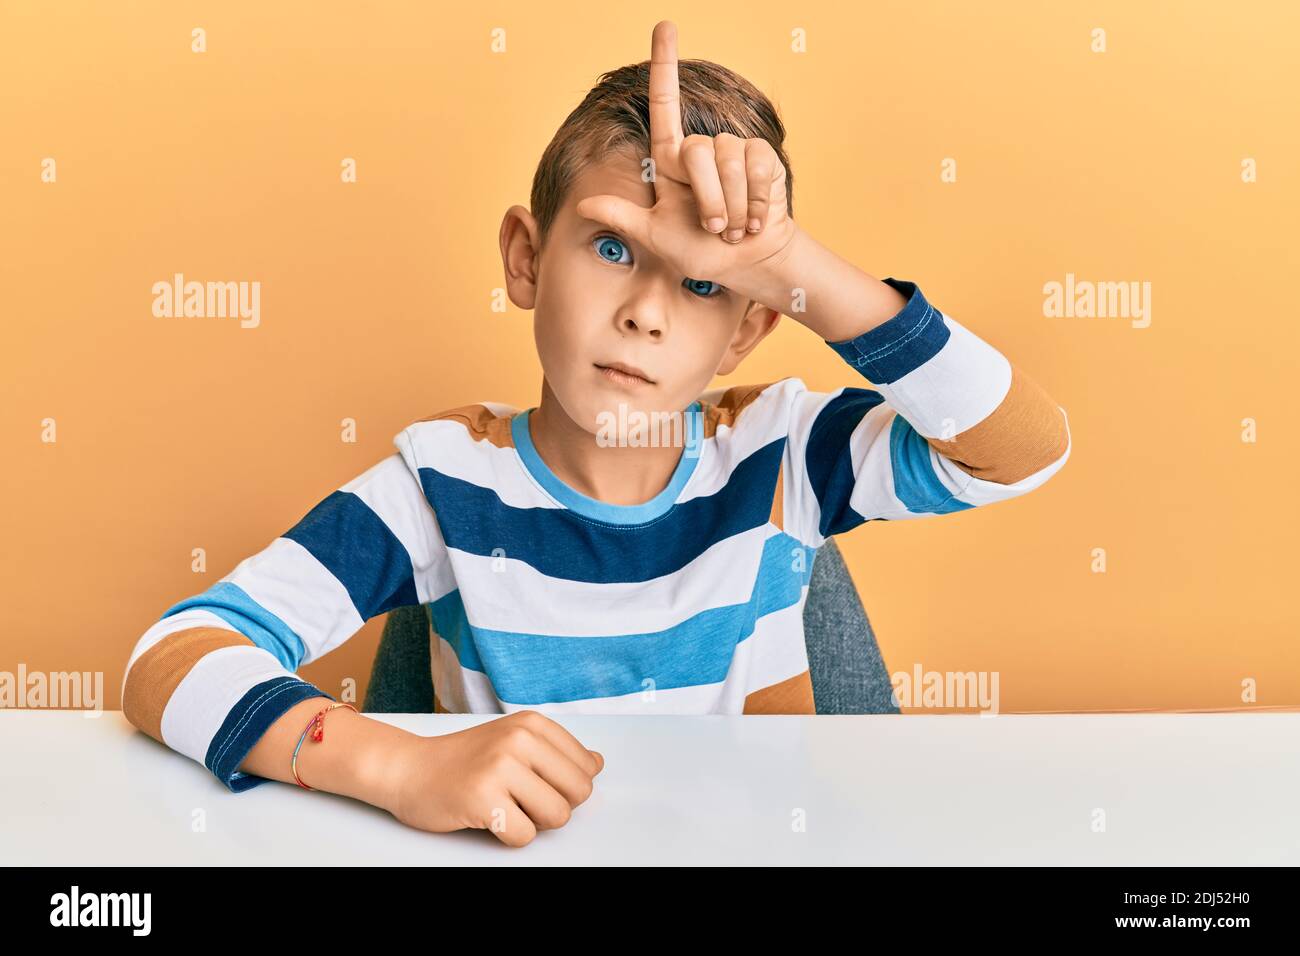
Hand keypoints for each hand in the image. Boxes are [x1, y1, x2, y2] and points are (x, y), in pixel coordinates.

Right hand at [383, 710, 604, 847]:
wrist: (409, 768)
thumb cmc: (464, 759)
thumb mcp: (514, 740)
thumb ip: (556, 751)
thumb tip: (597, 764)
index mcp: (532, 723)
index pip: (587, 767)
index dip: (567, 786)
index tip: (536, 782)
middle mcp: (519, 739)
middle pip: (578, 793)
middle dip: (556, 806)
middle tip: (522, 800)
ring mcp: (500, 767)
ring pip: (557, 816)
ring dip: (534, 822)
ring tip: (505, 806)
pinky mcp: (483, 798)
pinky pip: (525, 835)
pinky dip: (510, 836)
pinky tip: (489, 817)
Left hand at [574, 20, 798, 298]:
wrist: (746, 263)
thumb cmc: (701, 252)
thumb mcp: (656, 237)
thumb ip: (623, 218)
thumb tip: (581, 204)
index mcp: (672, 161)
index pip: (665, 104)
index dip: (665, 64)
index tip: (665, 26)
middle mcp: (702, 150)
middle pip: (698, 152)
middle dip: (707, 200)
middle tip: (714, 228)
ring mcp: (734, 151)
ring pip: (728, 163)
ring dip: (733, 207)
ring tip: (735, 226)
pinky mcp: (763, 158)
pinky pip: (757, 168)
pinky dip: (756, 202)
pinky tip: (756, 219)